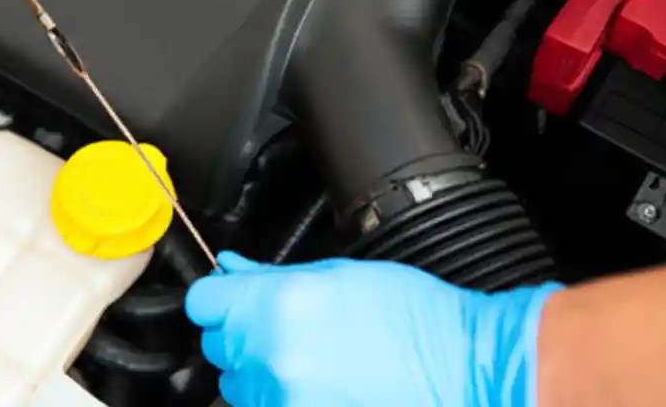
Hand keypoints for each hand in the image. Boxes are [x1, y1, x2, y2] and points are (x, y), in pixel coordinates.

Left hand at [186, 252, 560, 406]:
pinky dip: (281, 396)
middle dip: (244, 333)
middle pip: (218, 344)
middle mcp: (270, 355)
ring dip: (260, 372)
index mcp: (276, 305)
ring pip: (238, 384)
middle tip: (289, 328)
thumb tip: (233, 271)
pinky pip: (264, 406)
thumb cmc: (412, 319)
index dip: (221, 297)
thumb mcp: (337, 275)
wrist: (462, 369)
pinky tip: (320, 384)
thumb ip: (271, 276)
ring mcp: (281, 398)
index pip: (203, 302)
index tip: (233, 298)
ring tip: (313, 360)